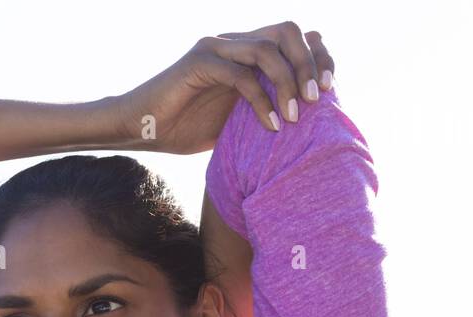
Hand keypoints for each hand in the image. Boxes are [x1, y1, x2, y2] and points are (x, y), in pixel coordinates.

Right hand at [111, 22, 334, 154]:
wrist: (144, 129)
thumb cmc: (186, 128)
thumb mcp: (237, 122)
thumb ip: (265, 110)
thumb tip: (302, 126)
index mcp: (247, 51)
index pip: (296, 37)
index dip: (319, 57)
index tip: (329, 90)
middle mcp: (235, 42)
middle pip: (288, 32)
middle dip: (308, 64)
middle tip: (316, 100)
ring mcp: (217, 49)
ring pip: (268, 49)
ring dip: (288, 82)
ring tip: (295, 117)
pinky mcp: (200, 63)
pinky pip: (242, 75)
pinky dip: (261, 101)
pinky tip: (271, 125)